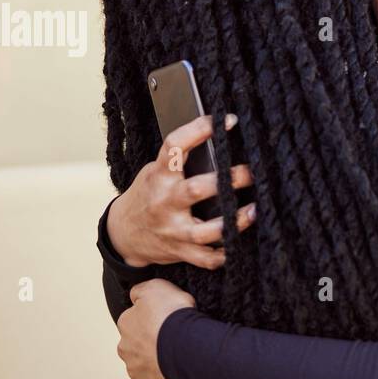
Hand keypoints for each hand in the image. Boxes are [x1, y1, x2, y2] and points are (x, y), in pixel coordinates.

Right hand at [107, 113, 256, 268]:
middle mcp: (165, 202)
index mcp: (159, 175)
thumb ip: (180, 161)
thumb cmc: (149, 195)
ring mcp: (173, 229)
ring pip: (205, 231)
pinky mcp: (180, 251)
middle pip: (196, 189)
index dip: (199, 129)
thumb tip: (220, 140)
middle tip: (252, 172)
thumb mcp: (156, 171)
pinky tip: (239, 244)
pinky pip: (206, 258)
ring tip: (253, 211)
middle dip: (227, 180)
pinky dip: (224, 254)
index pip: (175, 145)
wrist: (124, 233)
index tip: (226, 120)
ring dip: (232, 222)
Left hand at [116, 278, 194, 378]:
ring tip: (175, 360)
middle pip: (136, 345)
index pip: (133, 319)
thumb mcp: (155, 287)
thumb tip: (134, 297)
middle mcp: (126, 349)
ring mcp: (138, 371)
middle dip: (149, 344)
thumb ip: (140, 291)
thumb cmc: (172, 315)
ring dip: (154, 365)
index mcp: (126, 325)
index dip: (150, 318)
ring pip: (143, 367)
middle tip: (171, 339)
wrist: (186, 345)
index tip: (165, 318)